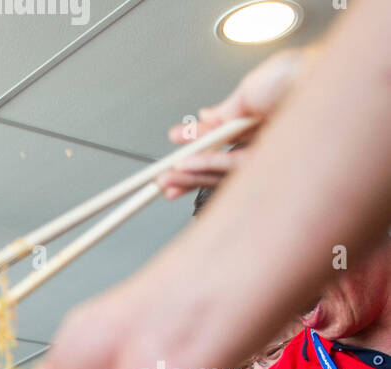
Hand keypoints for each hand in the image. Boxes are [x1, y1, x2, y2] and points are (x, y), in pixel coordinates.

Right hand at [157, 49, 309, 199]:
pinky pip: (230, 170)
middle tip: (161, 180)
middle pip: (217, 163)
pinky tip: (186, 168)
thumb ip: (225, 110)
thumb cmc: (297, 77)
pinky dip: (205, 169)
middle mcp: (262, 141)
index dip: (194, 147)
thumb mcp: (248, 89)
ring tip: (166, 179)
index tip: (173, 151)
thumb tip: (206, 117)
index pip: (219, 141)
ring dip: (189, 175)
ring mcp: (266, 155)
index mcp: (258, 121)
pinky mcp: (269, 165)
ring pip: (220, 172)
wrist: (318, 79)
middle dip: (186, 173)